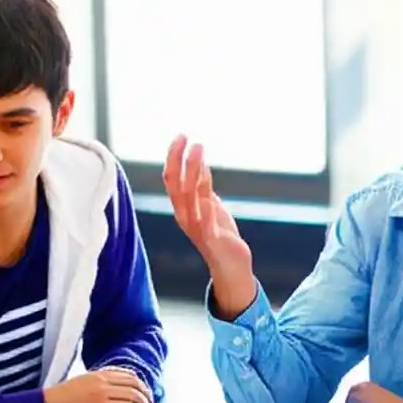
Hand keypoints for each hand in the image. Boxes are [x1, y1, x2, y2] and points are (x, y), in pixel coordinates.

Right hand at [162, 134, 255, 319]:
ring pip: (188, 197)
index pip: (172, 178)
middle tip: (185, 137)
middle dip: (178, 159)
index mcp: (183, 207)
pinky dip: (204, 205)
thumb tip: (200, 163)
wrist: (231, 266)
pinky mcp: (211, 239)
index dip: (173, 157)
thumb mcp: (211, 205)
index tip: (181, 136)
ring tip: (198, 150)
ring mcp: (196, 228)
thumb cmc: (221, 235)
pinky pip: (205, 220)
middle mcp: (184, 216)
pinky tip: (207, 189)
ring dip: (192, 172)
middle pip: (175, 184)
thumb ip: (203, 187)